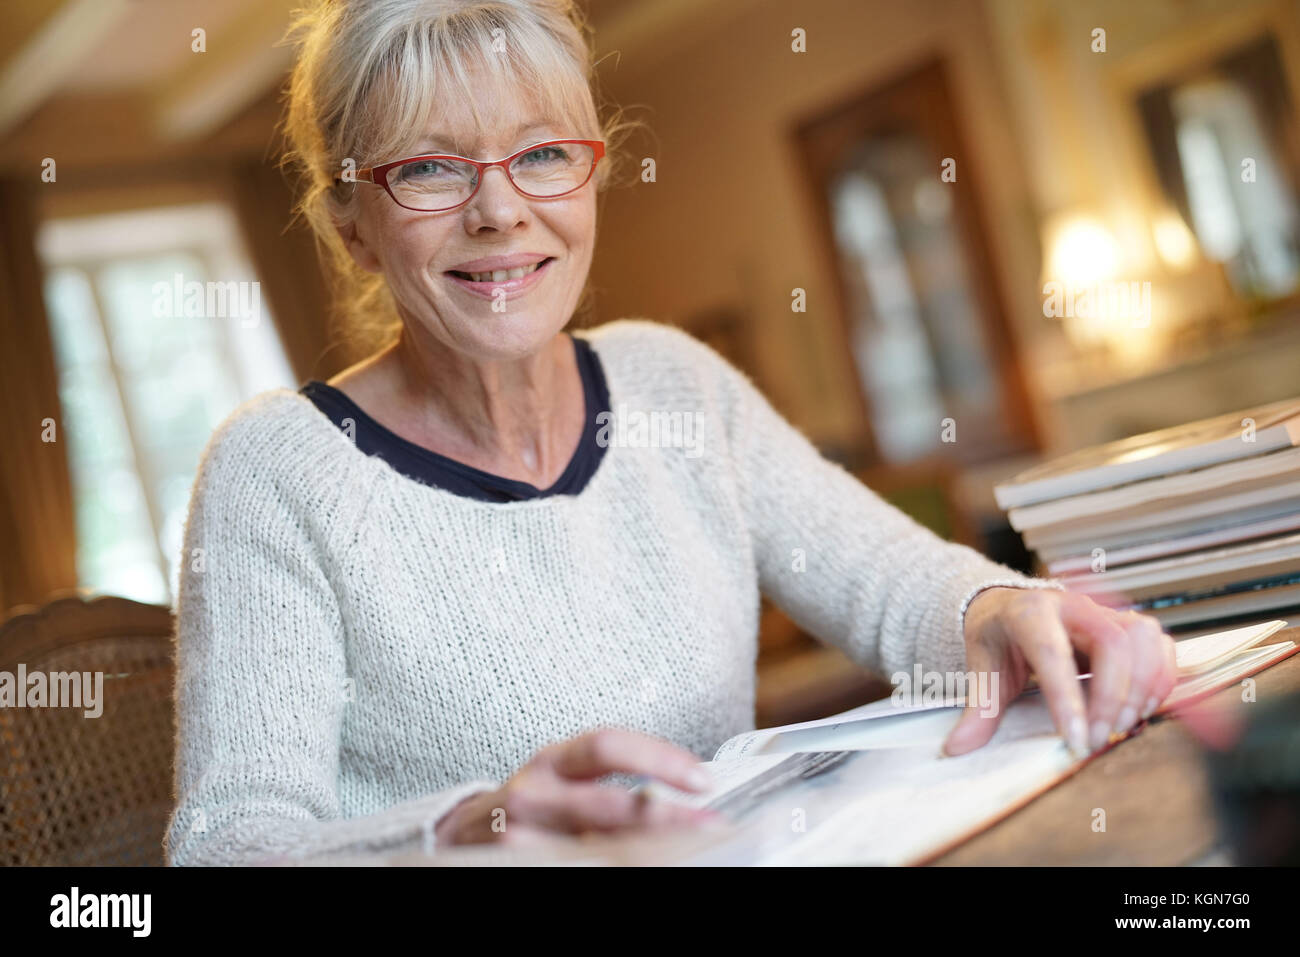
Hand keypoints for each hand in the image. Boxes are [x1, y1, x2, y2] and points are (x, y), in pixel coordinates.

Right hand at [434, 728, 721, 846]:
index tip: (703, 778)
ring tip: (690, 855)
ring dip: (650, 852)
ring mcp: (519, 837)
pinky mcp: (514, 868)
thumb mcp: (561, 777)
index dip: (658, 758)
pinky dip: (613, 868)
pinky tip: (647, 868)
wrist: (458, 838)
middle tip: (711, 826)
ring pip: (597, 847)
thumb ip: (607, 782)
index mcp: (551, 761)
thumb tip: (684, 795)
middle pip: (608, 804)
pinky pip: (574, 867)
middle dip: (668, 817)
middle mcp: (532, 793)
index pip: (608, 745)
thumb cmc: (528, 805)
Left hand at [944, 587, 1177, 757]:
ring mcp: (1104, 612)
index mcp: (1030, 612)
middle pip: (1112, 644)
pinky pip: (1160, 644)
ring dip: (1142, 687)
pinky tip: (1140, 707)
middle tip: (1098, 738)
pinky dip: (1160, 678)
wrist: (1006, 606)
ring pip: (1142, 639)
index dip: (1068, 698)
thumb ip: (978, 709)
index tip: (1075, 739)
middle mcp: (1073, 606)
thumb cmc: (998, 636)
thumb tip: (958, 747)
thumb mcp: (982, 667)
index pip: (1053, 653)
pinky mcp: (1126, 624)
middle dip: (1111, 698)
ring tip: (1121, 724)